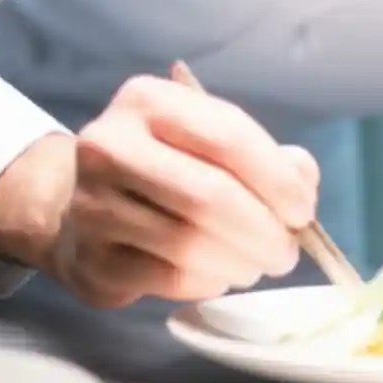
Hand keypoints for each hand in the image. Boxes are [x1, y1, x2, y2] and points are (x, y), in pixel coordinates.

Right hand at [0, 73, 318, 307]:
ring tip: (256, 263)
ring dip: (241, 262)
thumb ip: (271, 156)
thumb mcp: (214, 138)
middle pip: (209, 197)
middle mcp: (109, 145)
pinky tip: (219, 272)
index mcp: (148, 100)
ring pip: (191, 245)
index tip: (302, 210)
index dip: (277, 179)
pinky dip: (210, 281)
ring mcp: (92, 205)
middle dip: (264, 232)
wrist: (81, 203)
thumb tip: (301, 187)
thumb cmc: (168, 166)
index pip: (228, 137)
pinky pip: (171, 279)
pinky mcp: (92, 260)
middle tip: (287, 252)